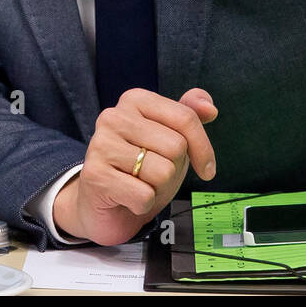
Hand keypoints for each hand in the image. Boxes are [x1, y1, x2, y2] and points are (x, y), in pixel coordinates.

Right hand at [53, 88, 217, 245]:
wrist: (103, 206)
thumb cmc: (141, 170)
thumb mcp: (171, 140)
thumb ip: (189, 117)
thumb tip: (210, 109)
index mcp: (134, 100)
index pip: (185, 118)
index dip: (203, 148)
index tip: (207, 169)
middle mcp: (113, 116)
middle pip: (176, 146)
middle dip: (174, 169)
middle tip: (153, 175)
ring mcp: (100, 144)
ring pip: (163, 172)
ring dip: (158, 189)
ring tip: (139, 185)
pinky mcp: (94, 175)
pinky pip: (144, 196)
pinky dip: (143, 205)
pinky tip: (128, 200)